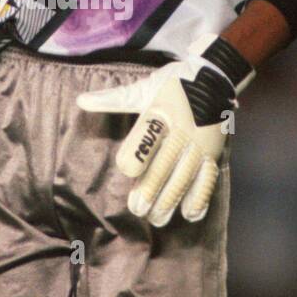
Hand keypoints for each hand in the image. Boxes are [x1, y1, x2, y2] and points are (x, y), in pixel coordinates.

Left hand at [75, 32, 254, 226]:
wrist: (215, 77)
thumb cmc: (173, 85)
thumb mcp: (143, 88)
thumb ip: (112, 99)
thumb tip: (81, 101)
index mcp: (162, 111)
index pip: (148, 135)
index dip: (137, 153)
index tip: (127, 169)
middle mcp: (183, 129)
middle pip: (166, 163)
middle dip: (152, 188)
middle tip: (138, 209)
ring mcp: (201, 144)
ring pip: (186, 176)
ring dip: (172, 199)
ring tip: (158, 219)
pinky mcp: (214, 153)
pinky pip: (208, 178)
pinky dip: (200, 198)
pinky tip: (189, 214)